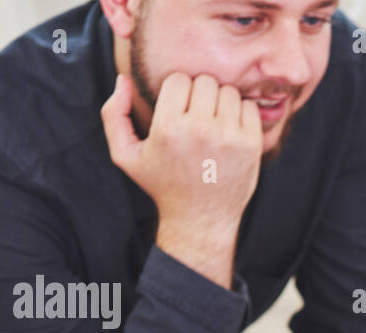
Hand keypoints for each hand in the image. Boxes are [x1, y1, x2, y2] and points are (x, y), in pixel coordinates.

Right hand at [101, 72, 261, 285]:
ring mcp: (229, 137)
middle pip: (205, 81)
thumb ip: (114, 115)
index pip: (179, 79)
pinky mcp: (251, 145)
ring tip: (212, 123)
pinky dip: (241, 114)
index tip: (178, 110)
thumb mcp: (125, 155)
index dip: (177, 91)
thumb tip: (124, 80)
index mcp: (168, 128)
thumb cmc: (162, 185)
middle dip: (199, 94)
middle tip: (196, 116)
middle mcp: (200, 130)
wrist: (200, 219)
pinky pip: (249, 107)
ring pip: (228, 91)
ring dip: (220, 103)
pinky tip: (229, 130)